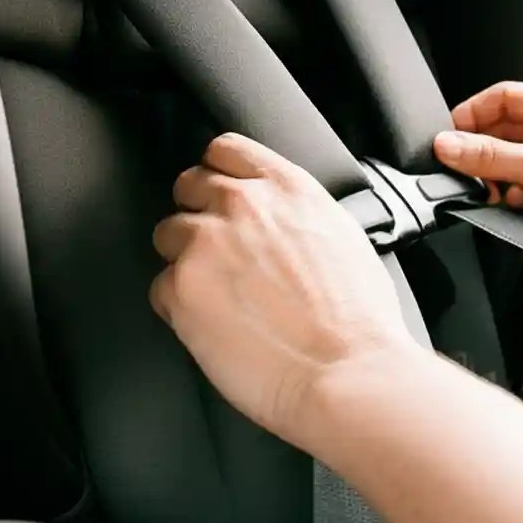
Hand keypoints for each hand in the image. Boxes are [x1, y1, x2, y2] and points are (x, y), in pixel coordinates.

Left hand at [149, 133, 419, 445]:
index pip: (226, 149)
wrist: (349, 372)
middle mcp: (242, 205)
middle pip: (189, 186)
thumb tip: (281, 225)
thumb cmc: (360, 322)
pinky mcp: (181, 289)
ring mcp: (206, 244)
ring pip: (168, 236)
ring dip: (188, 262)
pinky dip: (182, 308)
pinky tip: (219, 327)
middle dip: (200, 215)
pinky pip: (161, 289)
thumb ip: (300, 216)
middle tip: (221, 255)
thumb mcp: (344, 239)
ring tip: (223, 299)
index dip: (220, 173)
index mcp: (288, 188)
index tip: (221, 191)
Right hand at [433, 82, 522, 242]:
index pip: (501, 97)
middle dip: (485, 155)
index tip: (449, 138)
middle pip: (503, 131)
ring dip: (500, 179)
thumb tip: (449, 145)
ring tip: (499, 194)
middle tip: (467, 174)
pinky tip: (521, 207)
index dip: (472, 115)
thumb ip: (490, 157)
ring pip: (512, 162)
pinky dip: (516, 196)